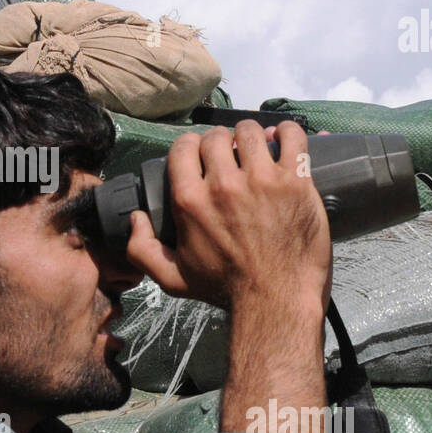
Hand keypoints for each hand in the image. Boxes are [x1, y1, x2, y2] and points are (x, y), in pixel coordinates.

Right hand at [124, 120, 331, 312]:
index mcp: (190, 200)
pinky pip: (292, 137)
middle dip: (222, 141)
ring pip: (252, 131)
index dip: (192, 147)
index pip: (184, 147)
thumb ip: (142, 250)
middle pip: (216, 136)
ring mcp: (262, 180)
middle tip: (232, 156)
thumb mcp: (173, 278)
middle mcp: (223, 184)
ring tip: (258, 148)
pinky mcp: (295, 182)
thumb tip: (136, 218)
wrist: (275, 301)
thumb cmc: (225, 290)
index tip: (203, 156)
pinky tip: (284, 139)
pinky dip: (288, 132)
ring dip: (253, 135)